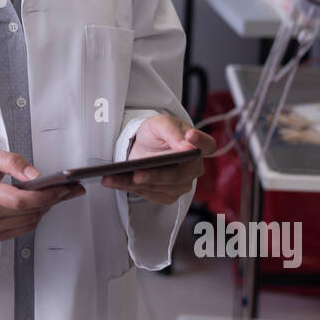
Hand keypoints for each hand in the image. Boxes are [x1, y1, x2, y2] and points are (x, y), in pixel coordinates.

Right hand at [0, 150, 83, 242]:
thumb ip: (13, 162)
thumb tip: (35, 175)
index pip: (18, 199)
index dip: (44, 196)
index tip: (61, 188)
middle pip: (27, 211)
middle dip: (52, 200)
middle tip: (66, 189)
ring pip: (29, 222)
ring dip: (45, 209)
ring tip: (55, 196)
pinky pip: (23, 229)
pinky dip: (35, 218)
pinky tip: (39, 206)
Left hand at [100, 114, 215, 205]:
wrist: (142, 145)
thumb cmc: (156, 132)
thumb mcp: (161, 124)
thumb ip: (173, 132)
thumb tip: (188, 146)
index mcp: (198, 146)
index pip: (207, 145)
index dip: (201, 142)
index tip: (190, 137)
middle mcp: (193, 168)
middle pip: (177, 176)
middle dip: (156, 176)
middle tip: (138, 174)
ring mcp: (181, 184)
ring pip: (159, 187)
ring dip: (134, 183)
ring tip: (112, 178)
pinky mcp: (166, 195)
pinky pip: (148, 194)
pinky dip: (129, 188)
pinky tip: (114, 182)